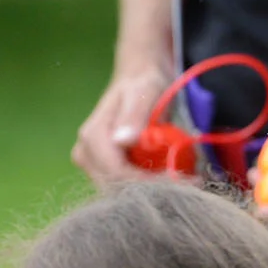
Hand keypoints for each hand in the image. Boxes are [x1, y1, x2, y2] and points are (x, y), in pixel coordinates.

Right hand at [72, 68, 175, 184]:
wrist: (137, 77)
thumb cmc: (143, 82)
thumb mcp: (145, 92)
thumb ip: (134, 116)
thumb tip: (123, 141)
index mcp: (93, 136)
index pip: (116, 174)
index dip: (147, 182)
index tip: (178, 180)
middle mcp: (84, 152)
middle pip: (114, 187)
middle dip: (148, 188)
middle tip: (182, 180)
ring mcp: (89, 162)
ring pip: (117, 190)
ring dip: (146, 188)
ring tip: (175, 175)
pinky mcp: (98, 168)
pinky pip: (119, 185)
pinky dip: (141, 184)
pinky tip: (162, 173)